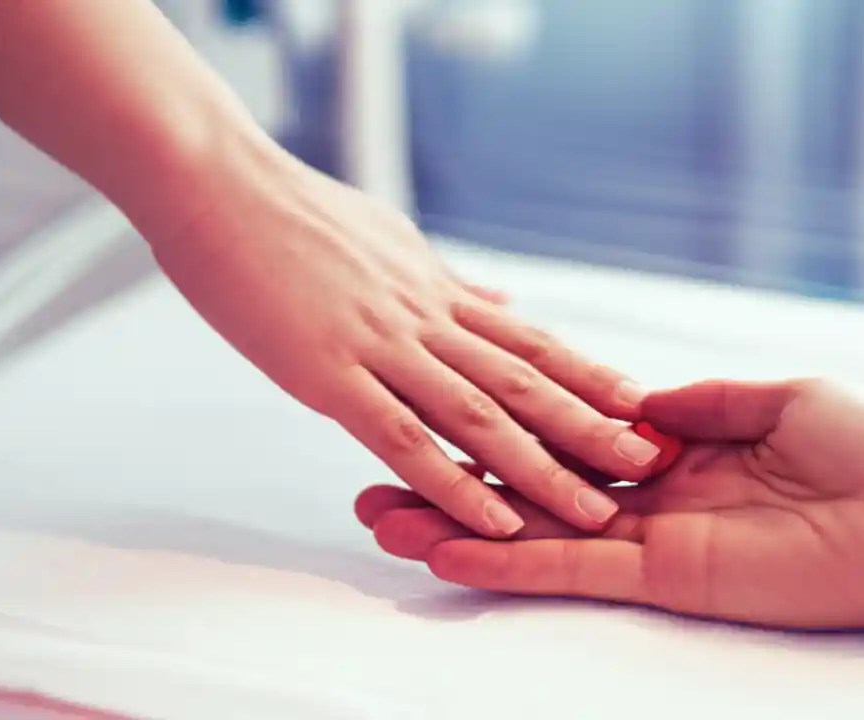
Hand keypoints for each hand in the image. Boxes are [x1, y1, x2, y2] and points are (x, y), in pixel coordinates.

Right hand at [147, 141, 662, 537]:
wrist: (216, 182)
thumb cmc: (290, 209)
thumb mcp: (391, 238)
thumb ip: (448, 280)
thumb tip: (500, 298)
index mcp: (434, 289)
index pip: (528, 337)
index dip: (588, 372)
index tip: (640, 402)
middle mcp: (423, 317)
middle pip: (523, 379)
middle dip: (590, 426)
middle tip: (648, 463)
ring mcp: (380, 345)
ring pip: (479, 414)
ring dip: (542, 467)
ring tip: (595, 509)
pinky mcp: (328, 373)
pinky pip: (403, 436)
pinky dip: (453, 480)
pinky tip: (490, 517)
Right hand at [356, 379, 863, 628]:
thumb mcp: (783, 397)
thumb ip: (704, 403)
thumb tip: (640, 402)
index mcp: (684, 452)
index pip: (574, 443)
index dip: (509, 434)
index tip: (447, 419)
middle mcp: (658, 500)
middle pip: (535, 494)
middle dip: (456, 489)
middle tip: (379, 486)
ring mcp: (657, 542)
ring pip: (537, 535)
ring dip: (461, 528)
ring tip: (386, 521)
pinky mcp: (670, 578)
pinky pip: (578, 569)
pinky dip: (514, 563)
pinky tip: (451, 552)